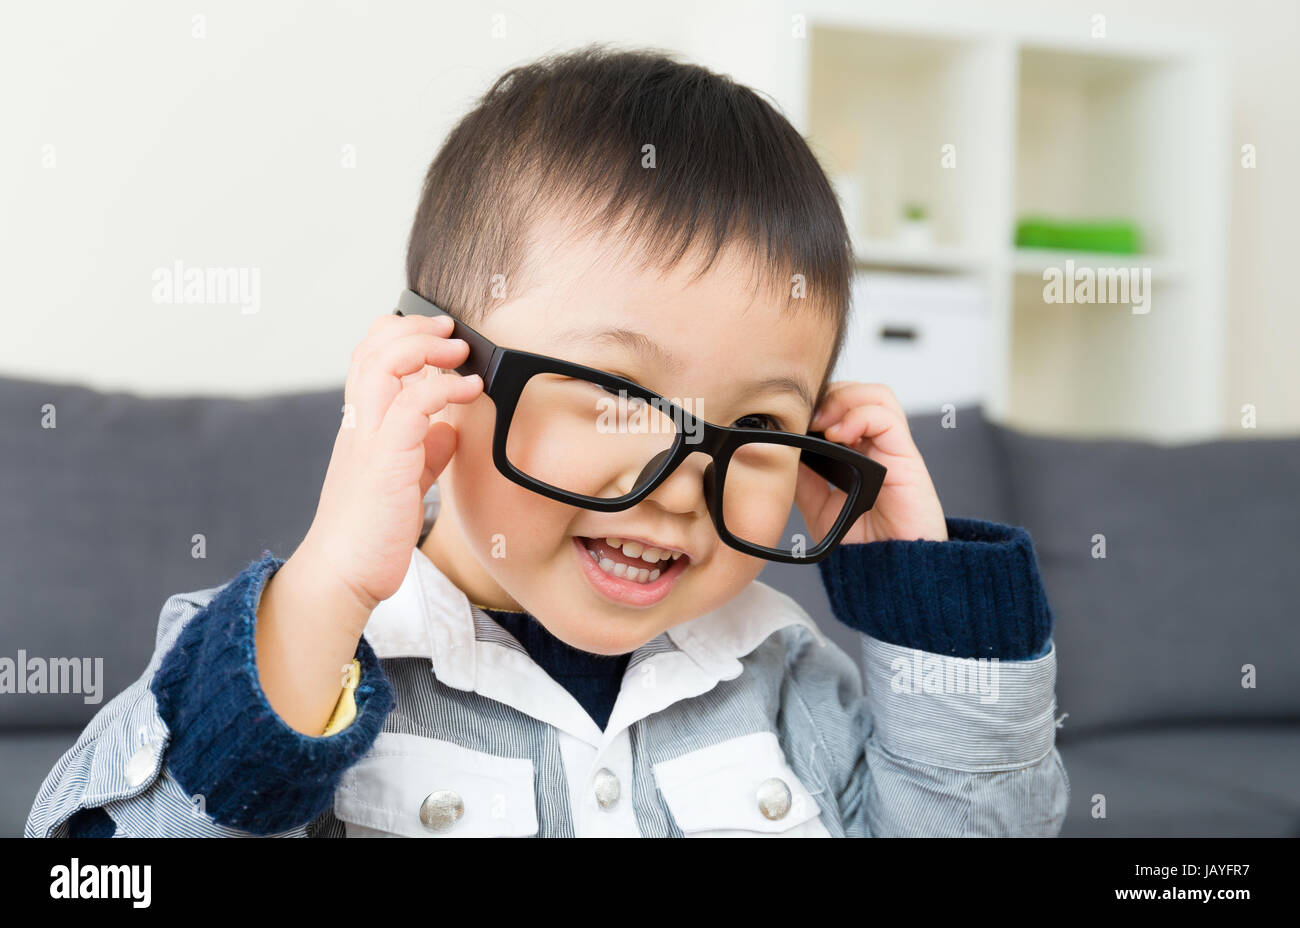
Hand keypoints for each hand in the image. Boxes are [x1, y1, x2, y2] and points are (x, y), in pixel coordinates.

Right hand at [298, 312, 483, 612]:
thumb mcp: (404, 481)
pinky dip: (444, 388)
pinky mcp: (384, 460)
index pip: (370, 355)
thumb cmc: (371, 530)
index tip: (440, 333)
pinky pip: (412, 405)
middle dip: (416, 328)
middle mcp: (359, 422)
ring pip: (383, 363)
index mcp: (361, 423)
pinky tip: (470, 391)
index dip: (401, 333)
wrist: (344, 574)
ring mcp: (368, 438)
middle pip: (373, 347)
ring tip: (461, 351)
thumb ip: (423, 451)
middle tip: (452, 330)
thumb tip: (448, 428)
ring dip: (427, 347)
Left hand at [795, 382, 946, 544]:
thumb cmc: (863, 546)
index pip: (841, 406)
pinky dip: (860, 414)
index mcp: (858, 453)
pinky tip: (840, 434)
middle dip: (827, 396)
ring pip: (875, 395)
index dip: (817, 403)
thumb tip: (779, 451)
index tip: (792, 418)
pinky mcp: (906, 457)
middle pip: (857, 392)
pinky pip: (887, 417)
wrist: (889, 573)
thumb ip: (803, 478)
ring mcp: (892, 449)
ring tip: (822, 423)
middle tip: (805, 418)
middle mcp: (877, 446)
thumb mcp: (818, 506)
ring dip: (843, 399)